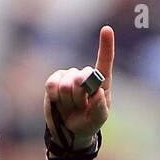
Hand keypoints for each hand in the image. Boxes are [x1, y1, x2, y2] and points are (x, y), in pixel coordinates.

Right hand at [44, 25, 114, 146]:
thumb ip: (99, 108)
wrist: (69, 131)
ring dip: (68, 101)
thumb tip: (98, 93)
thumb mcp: (98, 120)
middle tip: (80, 107)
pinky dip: (55, 97)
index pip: (104, 61)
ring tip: (70, 107)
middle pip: (81, 78)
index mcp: (101, 82)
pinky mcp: (54, 80)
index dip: (105, 45)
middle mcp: (85, 75)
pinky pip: (52, 85)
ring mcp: (68, 76)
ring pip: (66, 85)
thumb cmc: (88, 122)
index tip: (107, 29)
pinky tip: (59, 102)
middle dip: (80, 97)